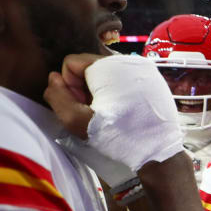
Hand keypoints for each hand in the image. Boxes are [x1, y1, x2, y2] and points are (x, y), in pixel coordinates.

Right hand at [50, 55, 183, 173]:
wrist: (158, 151)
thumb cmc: (118, 135)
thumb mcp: (77, 121)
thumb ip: (57, 97)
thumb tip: (52, 77)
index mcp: (108, 64)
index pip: (70, 62)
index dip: (69, 86)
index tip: (82, 106)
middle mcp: (128, 59)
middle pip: (89, 65)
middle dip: (84, 87)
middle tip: (94, 112)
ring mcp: (143, 67)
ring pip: (106, 72)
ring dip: (99, 90)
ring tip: (108, 112)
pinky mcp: (153, 78)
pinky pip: (124, 77)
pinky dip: (117, 90)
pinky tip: (123, 109)